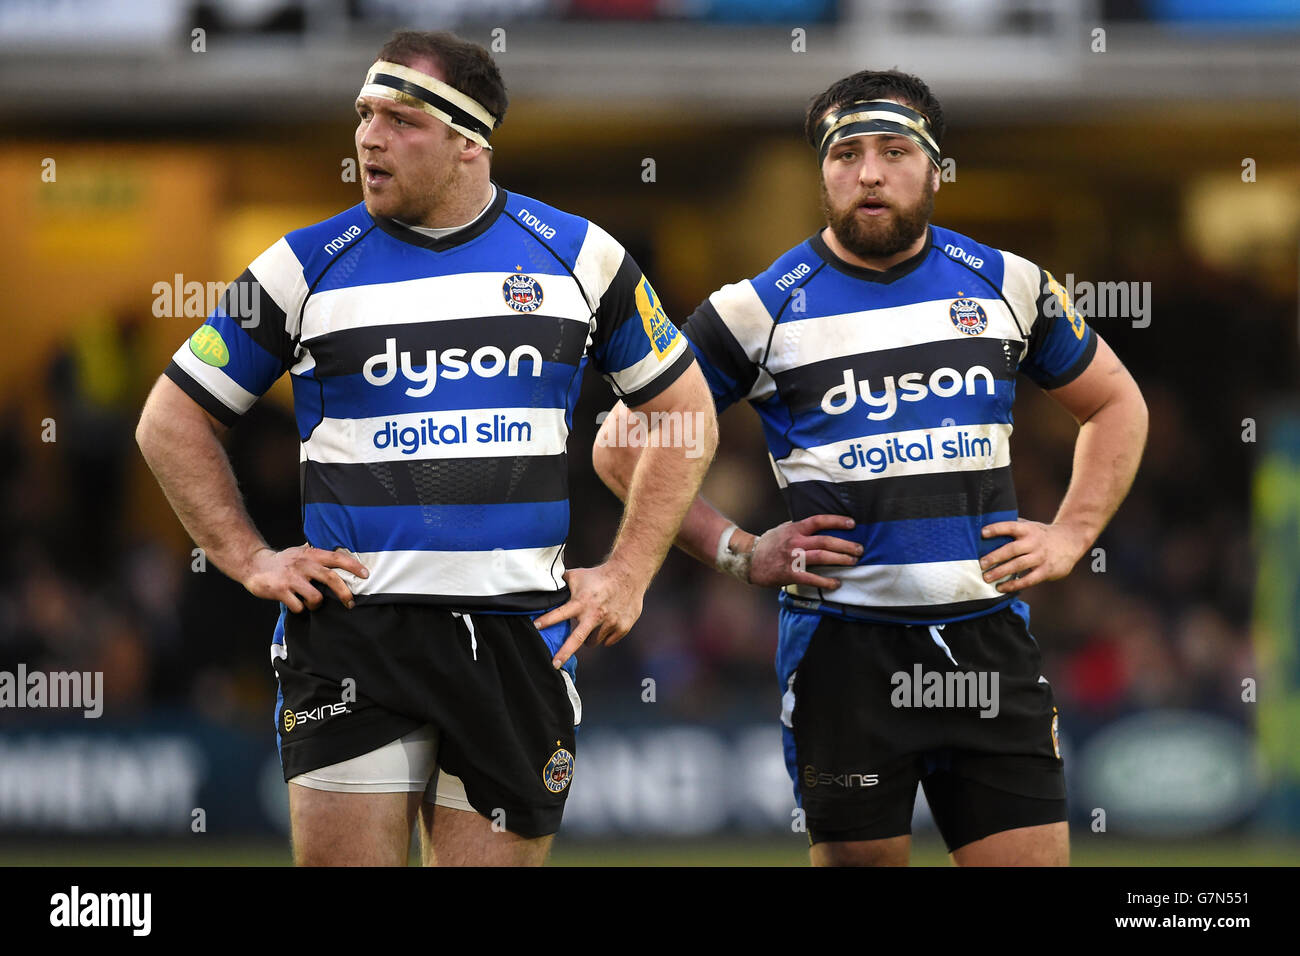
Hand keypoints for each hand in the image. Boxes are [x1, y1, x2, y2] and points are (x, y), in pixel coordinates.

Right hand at [240, 544, 369, 612]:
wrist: (254, 564)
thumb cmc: (283, 562)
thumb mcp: (301, 553)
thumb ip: (318, 557)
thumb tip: (343, 560)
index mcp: (311, 555)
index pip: (336, 558)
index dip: (353, 566)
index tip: (366, 575)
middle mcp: (303, 564)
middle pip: (330, 578)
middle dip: (344, 593)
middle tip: (351, 603)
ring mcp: (291, 578)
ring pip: (315, 597)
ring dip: (317, 605)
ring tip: (311, 604)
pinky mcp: (280, 590)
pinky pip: (298, 606)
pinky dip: (300, 609)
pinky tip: (295, 604)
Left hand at [534, 563, 645, 668]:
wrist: (628, 575)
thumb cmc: (598, 575)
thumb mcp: (577, 576)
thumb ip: (561, 583)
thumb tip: (542, 584)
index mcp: (581, 602)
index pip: (560, 613)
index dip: (546, 620)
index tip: (535, 626)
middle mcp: (595, 614)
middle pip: (576, 639)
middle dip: (564, 653)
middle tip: (555, 664)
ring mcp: (610, 622)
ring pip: (593, 642)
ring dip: (588, 638)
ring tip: (591, 626)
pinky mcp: (622, 627)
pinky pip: (608, 641)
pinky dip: (605, 636)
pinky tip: (606, 624)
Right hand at [745, 515, 861, 589]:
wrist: (747, 559)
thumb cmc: (768, 544)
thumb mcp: (783, 529)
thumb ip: (800, 528)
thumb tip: (818, 525)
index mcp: (794, 528)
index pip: (819, 521)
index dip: (837, 521)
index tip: (852, 524)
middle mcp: (795, 541)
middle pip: (825, 541)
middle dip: (845, 545)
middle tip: (859, 549)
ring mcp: (792, 558)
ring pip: (821, 557)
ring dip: (840, 559)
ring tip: (853, 562)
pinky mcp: (790, 574)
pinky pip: (812, 578)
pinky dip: (826, 581)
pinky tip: (836, 583)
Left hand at [979, 520, 1087, 592]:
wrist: (1071, 541)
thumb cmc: (1042, 534)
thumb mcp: (1030, 526)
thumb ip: (1012, 527)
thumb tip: (985, 528)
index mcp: (1028, 529)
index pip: (1010, 527)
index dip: (996, 529)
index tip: (982, 533)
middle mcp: (1034, 542)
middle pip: (1012, 549)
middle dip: (995, 557)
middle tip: (981, 564)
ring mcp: (1040, 557)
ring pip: (1018, 565)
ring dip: (1001, 572)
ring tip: (987, 578)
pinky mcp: (1046, 570)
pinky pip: (1028, 580)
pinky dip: (1014, 584)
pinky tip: (1001, 587)